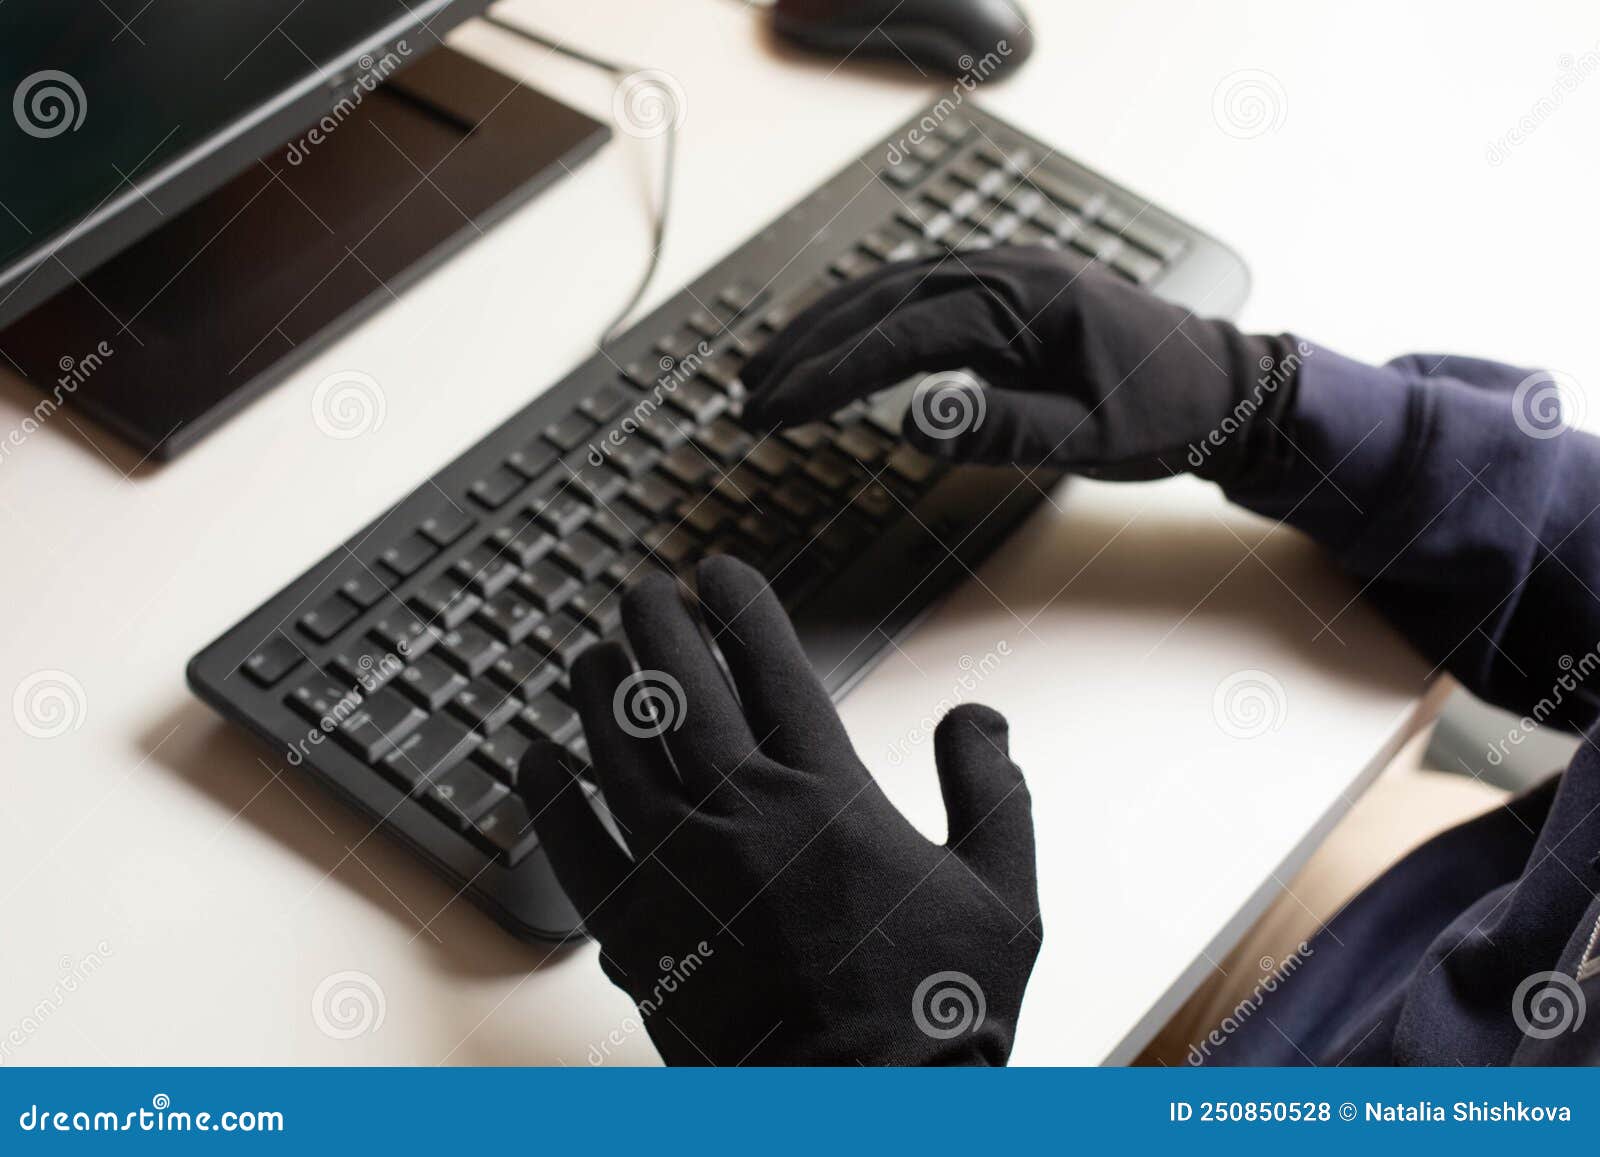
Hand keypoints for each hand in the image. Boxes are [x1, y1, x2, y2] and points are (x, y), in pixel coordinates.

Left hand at [519, 556, 1040, 1065]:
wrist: (858, 1116)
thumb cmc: (933, 1017)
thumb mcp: (1003, 896)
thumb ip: (992, 792)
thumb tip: (981, 718)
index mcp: (829, 797)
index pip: (773, 665)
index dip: (741, 604)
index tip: (720, 568)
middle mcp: (743, 816)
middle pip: (682, 687)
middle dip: (655, 622)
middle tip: (642, 588)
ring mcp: (678, 871)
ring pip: (617, 749)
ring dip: (597, 688)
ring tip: (591, 651)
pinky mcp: (634, 932)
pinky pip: (571, 846)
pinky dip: (547, 796)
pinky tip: (535, 758)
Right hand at [740, 245, 1299, 483]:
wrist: (1223, 385)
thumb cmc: (1163, 413)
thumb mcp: (1091, 437)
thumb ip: (1005, 429)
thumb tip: (917, 422)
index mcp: (1021, 301)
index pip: (899, 335)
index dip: (829, 375)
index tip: (775, 410)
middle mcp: (1002, 272)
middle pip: (877, 302)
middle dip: (806, 353)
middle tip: (748, 401)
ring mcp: (1001, 274)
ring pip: (887, 291)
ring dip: (822, 332)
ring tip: (766, 375)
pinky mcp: (1001, 291)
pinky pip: (913, 296)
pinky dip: (861, 322)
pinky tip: (831, 347)